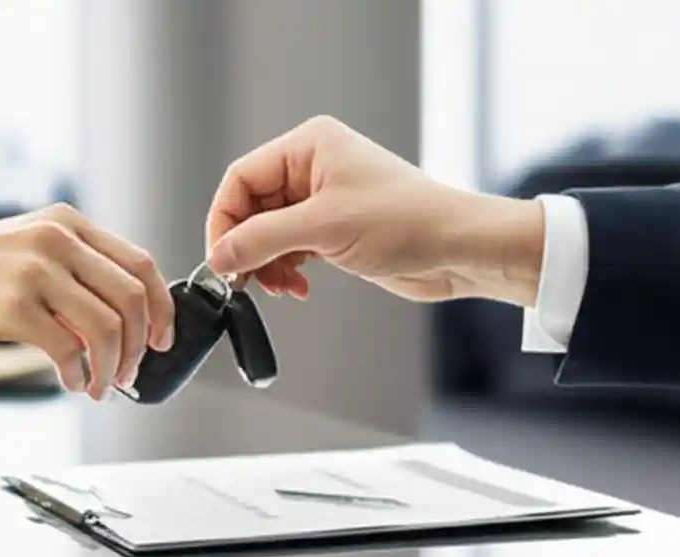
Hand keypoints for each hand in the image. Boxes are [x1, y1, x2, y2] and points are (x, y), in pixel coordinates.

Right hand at [0, 204, 174, 399]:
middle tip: (132, 371)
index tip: (162, 338)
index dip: (162, 308)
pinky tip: (72, 381)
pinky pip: (68, 349)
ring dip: (113, 366)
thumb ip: (75, 273)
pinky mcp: (12, 306)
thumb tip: (122, 323)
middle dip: (142, 344)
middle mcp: (57, 238)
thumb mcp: (27, 249)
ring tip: (102, 385)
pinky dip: (79, 373)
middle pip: (132, 298)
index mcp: (67, 222)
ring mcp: (35, 270)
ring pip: (107, 327)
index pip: (140, 264)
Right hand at [206, 116, 543, 305]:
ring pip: (268, 233)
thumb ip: (263, 240)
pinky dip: (286, 270)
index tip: (221, 259)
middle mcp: (313, 167)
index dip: (225, 220)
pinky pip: (290, 248)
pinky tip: (298, 287)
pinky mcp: (334, 230)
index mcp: (308, 146)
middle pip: (251, 208)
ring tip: (281, 286)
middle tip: (245, 280)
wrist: (459, 250)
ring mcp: (324, 200)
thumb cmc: (409, 221)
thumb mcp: (324, 228)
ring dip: (267, 263)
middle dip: (248, 247)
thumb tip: (220, 255)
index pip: (241, 178)